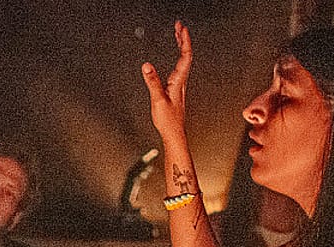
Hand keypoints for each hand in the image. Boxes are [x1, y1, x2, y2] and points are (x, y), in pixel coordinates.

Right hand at [141, 20, 192, 142]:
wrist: (174, 133)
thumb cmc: (168, 121)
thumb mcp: (158, 100)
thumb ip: (152, 82)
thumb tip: (147, 66)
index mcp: (179, 81)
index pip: (185, 56)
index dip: (184, 41)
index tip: (181, 28)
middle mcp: (181, 81)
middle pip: (186, 55)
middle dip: (183, 39)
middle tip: (179, 26)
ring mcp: (179, 84)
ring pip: (183, 60)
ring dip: (181, 46)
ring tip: (177, 35)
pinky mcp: (176, 89)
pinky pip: (179, 67)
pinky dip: (178, 57)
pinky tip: (174, 57)